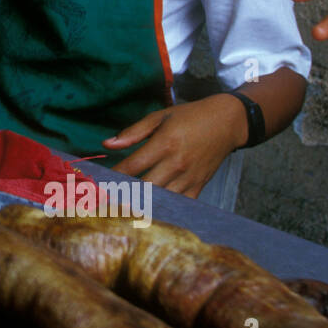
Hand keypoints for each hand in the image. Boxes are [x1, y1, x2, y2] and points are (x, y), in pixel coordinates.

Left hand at [105, 96, 243, 198]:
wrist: (227, 123)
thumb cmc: (190, 117)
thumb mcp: (160, 117)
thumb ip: (133, 132)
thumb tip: (107, 144)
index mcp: (164, 144)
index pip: (132, 166)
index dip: (114, 175)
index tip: (100, 181)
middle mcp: (176, 164)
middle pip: (145, 188)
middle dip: (125, 194)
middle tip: (108, 199)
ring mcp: (189, 178)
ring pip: (162, 200)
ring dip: (143, 204)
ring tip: (124, 207)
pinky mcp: (199, 186)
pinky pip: (180, 204)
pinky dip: (165, 208)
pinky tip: (150, 210)